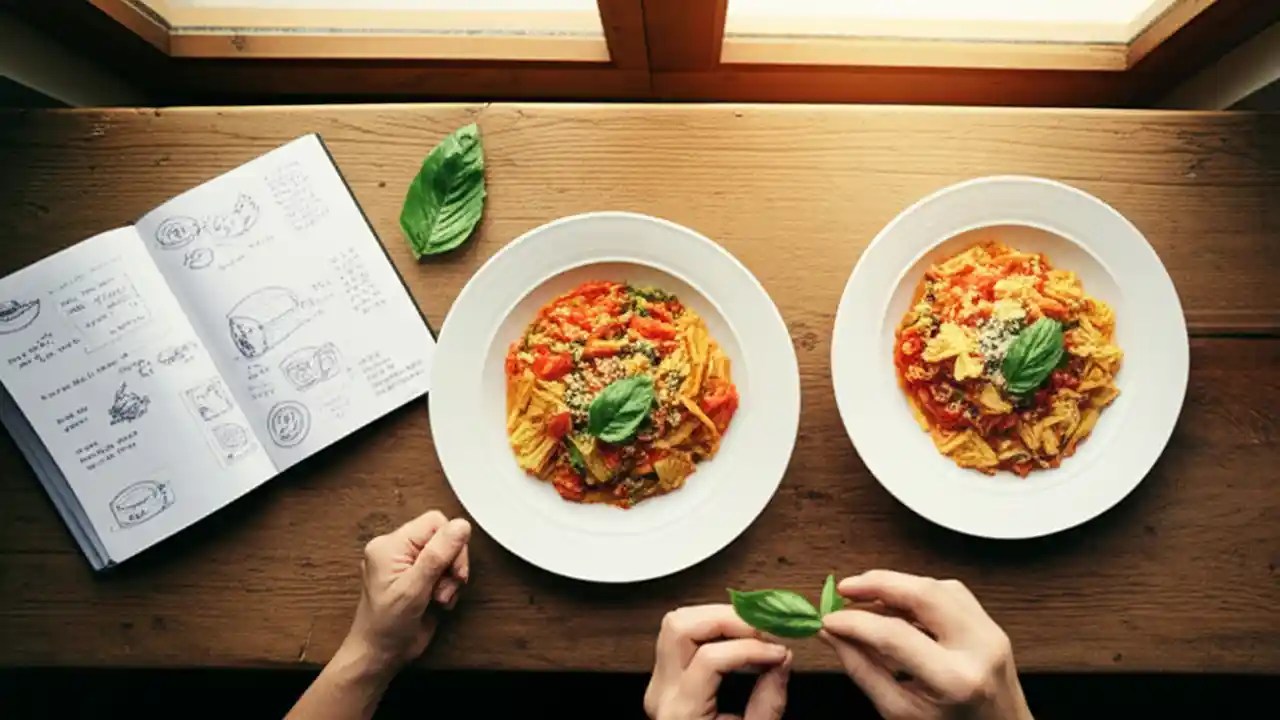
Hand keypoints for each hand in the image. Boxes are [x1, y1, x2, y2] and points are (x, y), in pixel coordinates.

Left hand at [342, 510, 470, 673]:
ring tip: (439, 599)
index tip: (452, 570)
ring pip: (448, 556)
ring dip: (450, 579)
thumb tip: (460, 526)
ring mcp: (409, 565)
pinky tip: (438, 603)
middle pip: (444, 538)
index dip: (451, 544)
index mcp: (390, 545)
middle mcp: (398, 551)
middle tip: (445, 588)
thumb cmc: (385, 627)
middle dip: (452, 564)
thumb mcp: (413, 589)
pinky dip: (448, 587)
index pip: (435, 523)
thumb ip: (437, 555)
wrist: (379, 656)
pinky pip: (445, 571)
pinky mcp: (419, 578)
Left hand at [644, 605, 791, 719]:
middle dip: (729, 620)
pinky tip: (737, 639)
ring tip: (753, 632)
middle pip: (681, 627)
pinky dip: (710, 627)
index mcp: (680, 714)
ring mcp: (658, 684)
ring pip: (676, 623)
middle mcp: (661, 694)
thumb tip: (782, 659)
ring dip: (717, 618)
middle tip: (765, 631)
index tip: (779, 652)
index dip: (750, 648)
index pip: (710, 658)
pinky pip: (679, 636)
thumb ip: (769, 701)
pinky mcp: (665, 680)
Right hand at [821, 570, 1031, 719]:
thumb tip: (831, 633)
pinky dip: (920, 591)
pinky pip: (953, 594)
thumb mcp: (900, 712)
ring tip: (865, 594)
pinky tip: (898, 602)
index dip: (855, 623)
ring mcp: (992, 634)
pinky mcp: (993, 627)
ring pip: (939, 586)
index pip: (895, 635)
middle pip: (924, 593)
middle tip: (844, 588)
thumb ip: (862, 670)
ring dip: (899, 584)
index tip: (828, 619)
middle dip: (879, 583)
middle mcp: (979, 648)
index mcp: (955, 680)